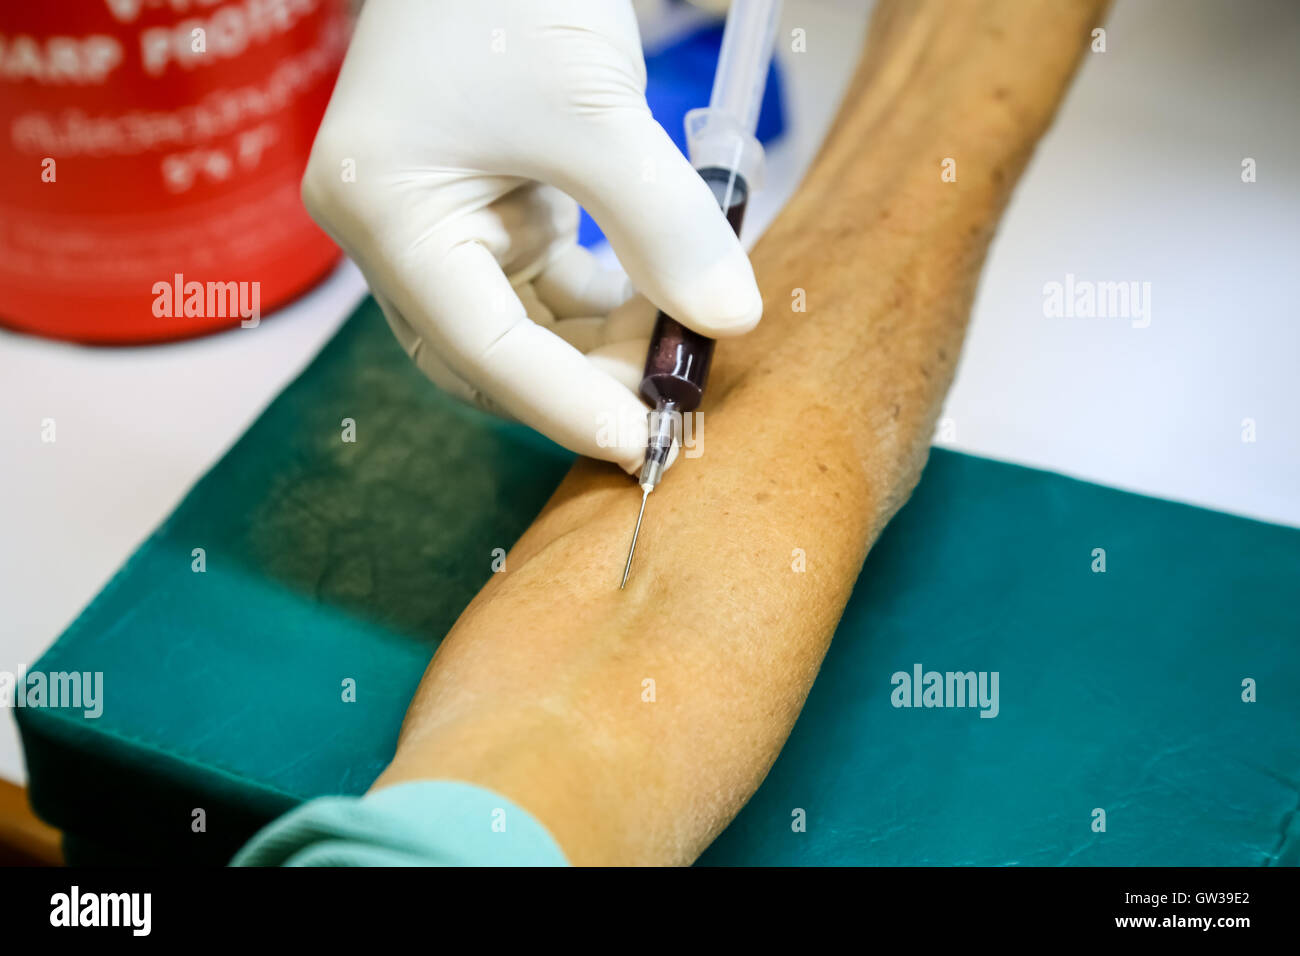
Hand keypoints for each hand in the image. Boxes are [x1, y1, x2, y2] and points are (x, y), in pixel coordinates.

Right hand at [301, 0, 761, 471]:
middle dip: (579, 383)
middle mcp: (392, 231)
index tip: (643, 443)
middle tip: (669, 401)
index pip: (479, 343)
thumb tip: (729, 320)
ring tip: (676, 343)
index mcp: (384, 210)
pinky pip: (533, 286)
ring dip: (594, 347)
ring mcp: (431, 222)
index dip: (565, 402)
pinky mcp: (474, 208)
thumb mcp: (595, 108)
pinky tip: (651, 303)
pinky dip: (594, 305)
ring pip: (514, 328)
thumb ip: (663, 222)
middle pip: (486, 353)